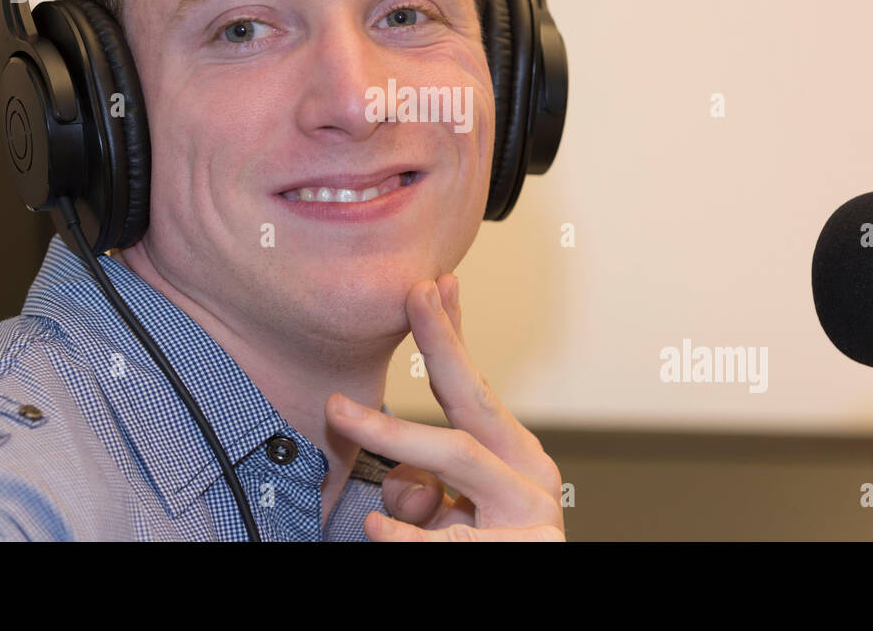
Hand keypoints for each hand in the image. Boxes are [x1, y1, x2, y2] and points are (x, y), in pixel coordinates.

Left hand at [325, 274, 564, 540]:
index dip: (453, 332)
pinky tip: (378, 529)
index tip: (432, 281)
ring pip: (456, 456)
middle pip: (475, 400)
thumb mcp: (451, 508)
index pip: (476, 385)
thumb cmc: (483, 549)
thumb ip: (425, 477)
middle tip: (410, 296)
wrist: (519, 592)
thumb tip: (404, 472)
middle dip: (440, 343)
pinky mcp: (516, 556)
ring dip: (392, 428)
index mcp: (515, 459)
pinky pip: (445, 534)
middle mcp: (530, 480)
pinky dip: (404, 529)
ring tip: (341, 412)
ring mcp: (529, 520)